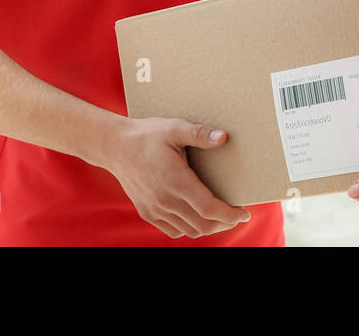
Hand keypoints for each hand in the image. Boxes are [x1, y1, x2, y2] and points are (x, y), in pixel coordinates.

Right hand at [99, 116, 253, 238]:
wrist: (114, 146)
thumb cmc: (146, 135)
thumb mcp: (174, 128)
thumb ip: (200, 134)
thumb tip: (224, 137)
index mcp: (175, 181)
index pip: (209, 209)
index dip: (230, 215)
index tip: (244, 213)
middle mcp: (164, 200)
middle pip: (202, 225)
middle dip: (224, 223)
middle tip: (237, 215)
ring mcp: (154, 209)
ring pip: (188, 230)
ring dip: (208, 227)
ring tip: (221, 216)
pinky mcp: (146, 212)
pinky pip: (172, 230)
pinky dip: (189, 228)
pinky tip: (197, 217)